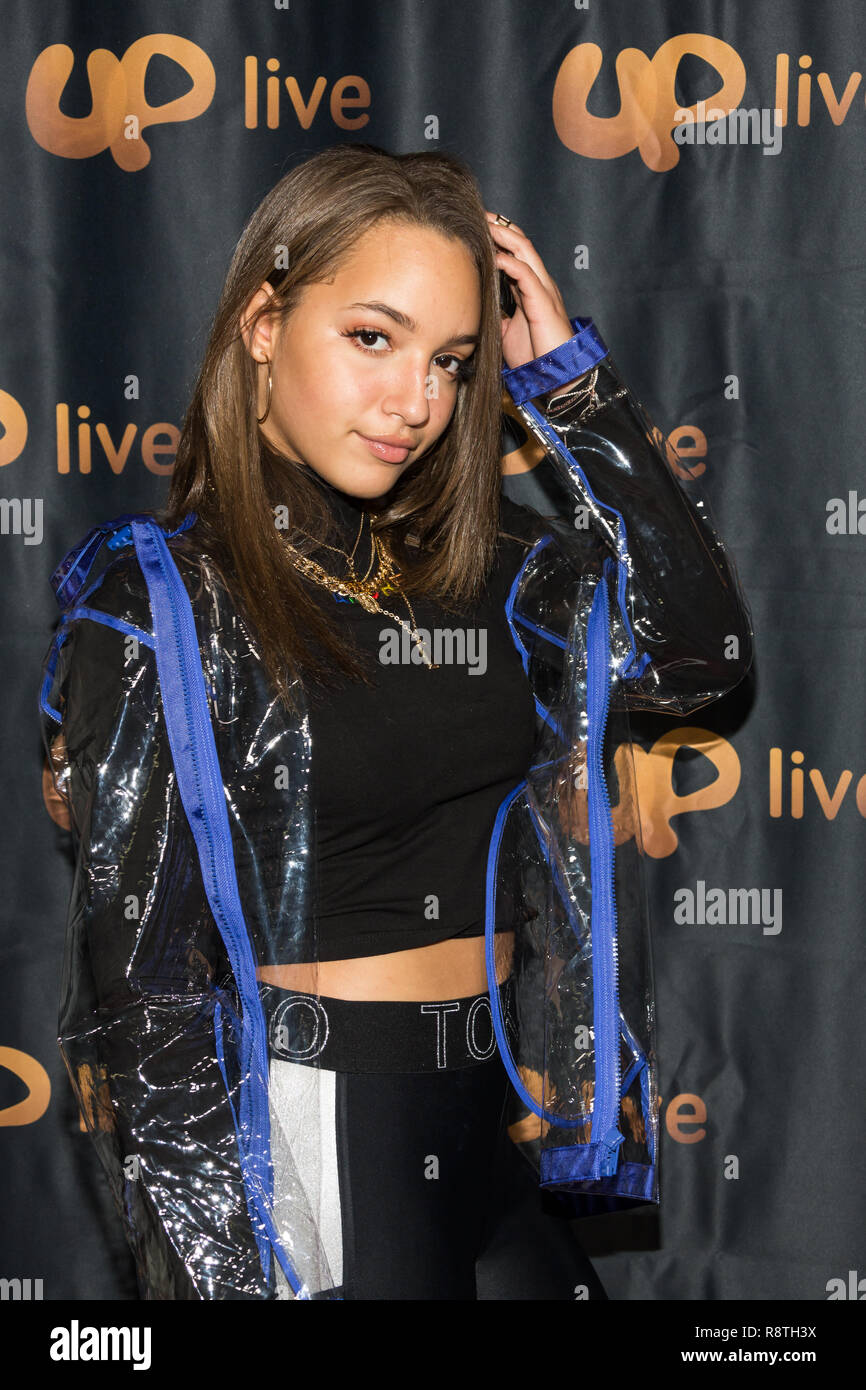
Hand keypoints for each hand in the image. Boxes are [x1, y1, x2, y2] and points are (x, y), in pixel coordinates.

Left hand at [485, 211, 574, 368]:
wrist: (554, 376)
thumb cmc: (534, 355)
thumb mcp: (507, 332)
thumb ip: (497, 316)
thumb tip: (479, 310)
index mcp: (531, 288)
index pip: (516, 252)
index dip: (499, 237)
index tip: (477, 227)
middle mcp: (540, 283)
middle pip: (521, 244)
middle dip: (500, 227)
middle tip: (478, 215)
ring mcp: (544, 290)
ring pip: (525, 252)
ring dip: (504, 237)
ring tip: (485, 226)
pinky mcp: (544, 303)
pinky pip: (527, 275)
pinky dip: (510, 264)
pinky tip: (495, 258)